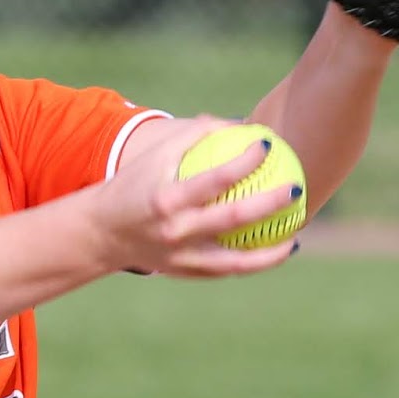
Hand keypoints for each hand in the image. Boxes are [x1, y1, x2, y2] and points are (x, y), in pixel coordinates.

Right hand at [93, 116, 299, 277]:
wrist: (102, 233)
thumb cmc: (133, 184)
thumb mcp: (155, 155)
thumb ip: (194, 135)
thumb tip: (239, 124)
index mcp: (167, 199)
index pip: (214, 179)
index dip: (245, 161)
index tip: (267, 146)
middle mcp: (175, 231)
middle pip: (233, 219)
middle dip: (269, 204)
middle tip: (294, 189)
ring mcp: (181, 258)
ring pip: (236, 262)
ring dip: (271, 252)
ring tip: (296, 237)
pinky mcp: (184, 273)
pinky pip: (226, 270)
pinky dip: (252, 263)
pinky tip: (275, 251)